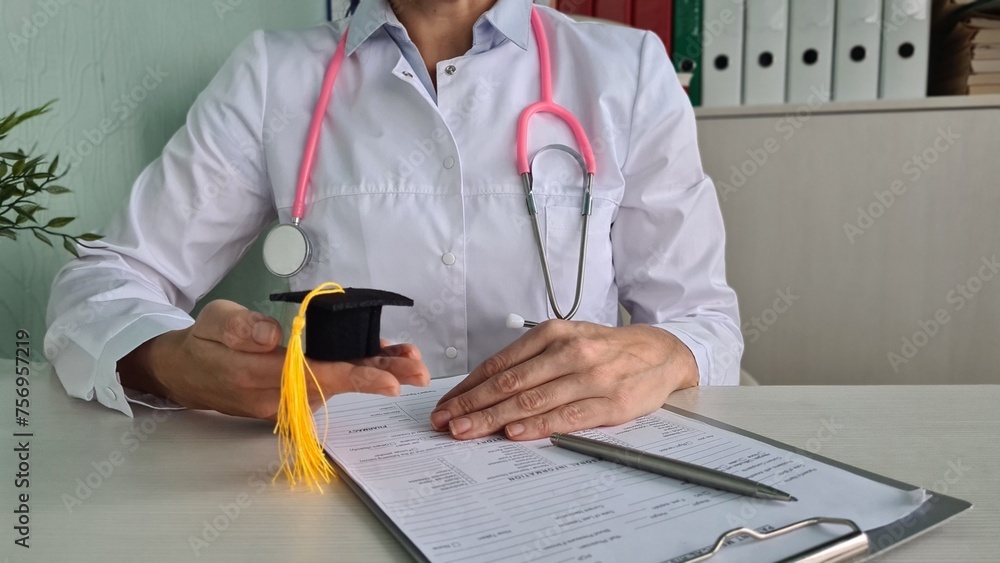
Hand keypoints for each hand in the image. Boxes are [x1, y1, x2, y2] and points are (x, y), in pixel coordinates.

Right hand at [118, 299, 429, 418]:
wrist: (182, 371)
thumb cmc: (201, 342)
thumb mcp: (215, 320)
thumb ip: (243, 327)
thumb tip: (277, 333)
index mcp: (260, 375)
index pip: (318, 376)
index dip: (358, 376)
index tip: (392, 381)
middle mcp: (278, 396)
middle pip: (337, 385)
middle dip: (380, 376)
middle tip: (419, 371)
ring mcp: (284, 402)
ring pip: (336, 386)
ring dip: (372, 373)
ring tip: (408, 360)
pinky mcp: (289, 398)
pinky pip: (327, 386)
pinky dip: (354, 373)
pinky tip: (378, 361)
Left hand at [430, 320, 697, 440]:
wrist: (660, 352)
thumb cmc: (605, 349)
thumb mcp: (566, 341)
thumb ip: (529, 361)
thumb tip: (483, 389)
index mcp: (552, 334)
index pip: (499, 364)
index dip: (467, 387)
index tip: (444, 405)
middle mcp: (569, 352)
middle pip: (509, 383)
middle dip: (471, 405)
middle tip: (444, 422)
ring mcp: (590, 377)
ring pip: (532, 400)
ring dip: (494, 419)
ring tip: (466, 432)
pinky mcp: (611, 402)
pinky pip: (567, 416)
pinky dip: (538, 426)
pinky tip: (514, 434)